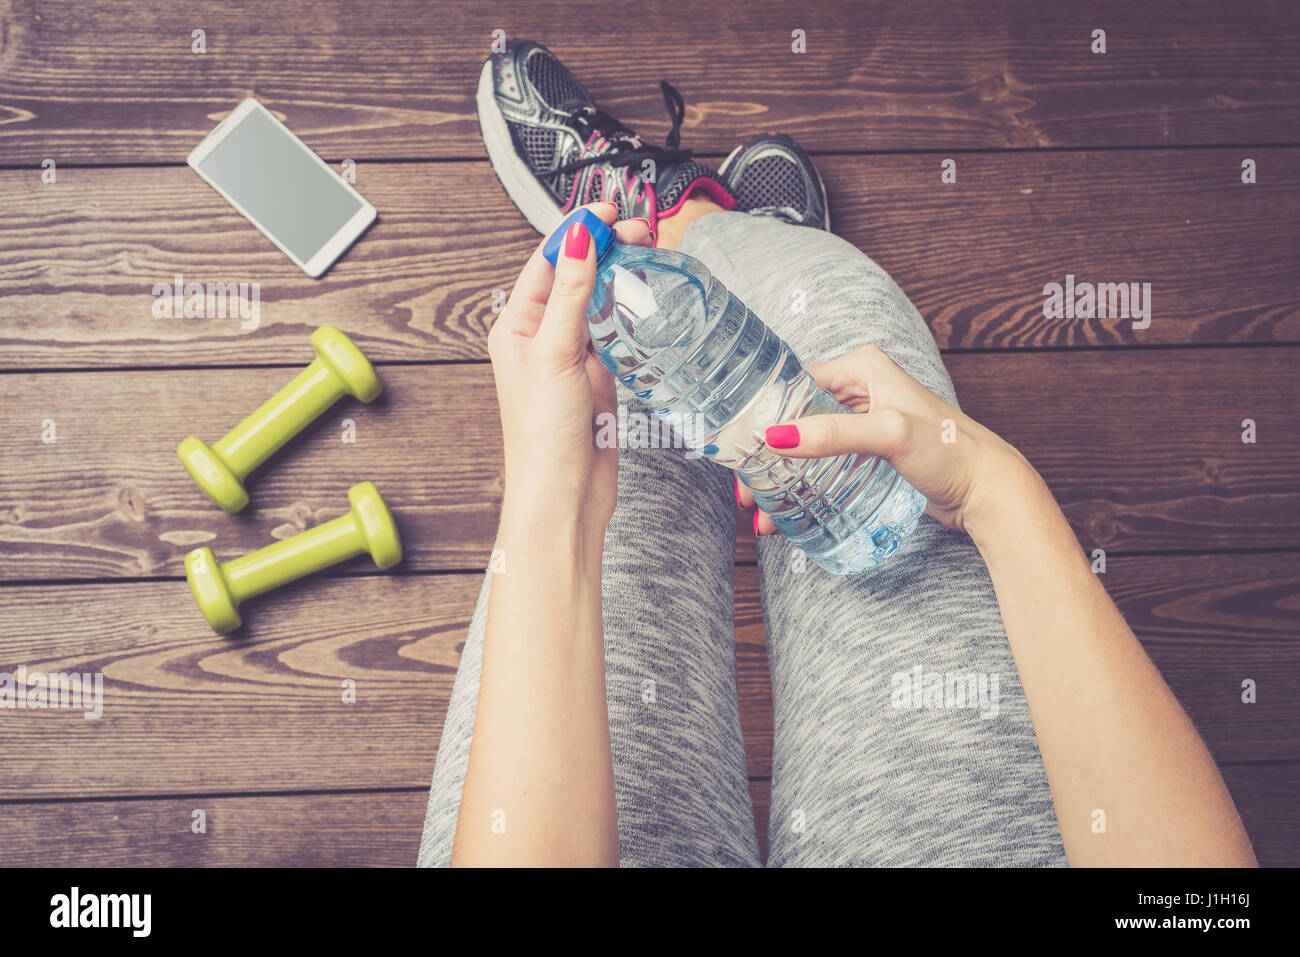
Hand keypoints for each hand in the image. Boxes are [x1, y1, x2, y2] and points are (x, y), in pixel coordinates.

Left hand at [487, 202, 652, 539]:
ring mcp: (571, 359)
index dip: (578, 232)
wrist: (564, 497)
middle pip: (574, 277)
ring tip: (648, 252)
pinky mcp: (598, 381)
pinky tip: (647, 301)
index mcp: (516, 327)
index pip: (547, 261)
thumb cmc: (542, 437)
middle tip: (640, 229)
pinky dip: (630, 314)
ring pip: (597, 303)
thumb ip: (570, 294)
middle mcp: (541, 339)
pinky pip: (615, 336)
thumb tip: (579, 239)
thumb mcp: (555, 354)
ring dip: (620, 277)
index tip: (609, 210)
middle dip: (605, 248)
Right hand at [737, 344, 1038, 543]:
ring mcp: (866, 422)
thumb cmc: (951, 452)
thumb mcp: (890, 435)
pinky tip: (787, 514)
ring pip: (807, 447)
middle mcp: (862, 390)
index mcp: (863, 368)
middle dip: (768, 459)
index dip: (764, 420)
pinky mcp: (871, 452)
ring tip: (763, 513)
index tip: (741, 454)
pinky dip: (804, 487)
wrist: (987, 490)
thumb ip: (834, 433)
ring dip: (782, 480)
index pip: (796, 386)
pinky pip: (824, 465)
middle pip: (796, 420)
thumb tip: (778, 437)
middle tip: (747, 492)